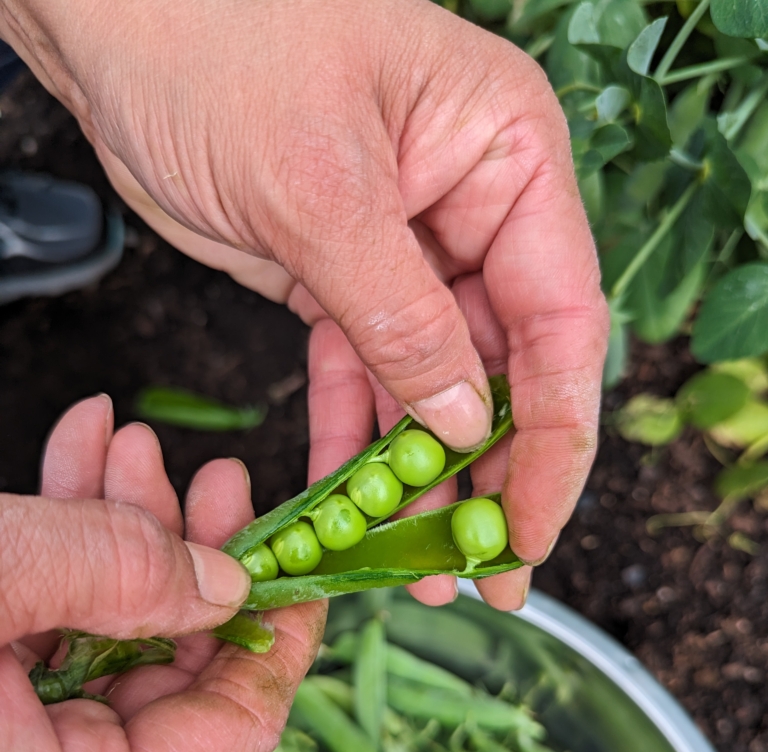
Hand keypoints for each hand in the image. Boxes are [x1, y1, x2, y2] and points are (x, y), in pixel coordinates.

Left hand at [0, 0, 606, 608]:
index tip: (534, 529)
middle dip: (492, 475)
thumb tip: (461, 422)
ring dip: (424, 477)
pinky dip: (356, 440)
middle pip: (505, 367)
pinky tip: (350, 505)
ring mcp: (407, 247)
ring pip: (434, 385)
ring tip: (416, 562)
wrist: (107, 13)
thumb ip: (400, 315)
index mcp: (507, 157)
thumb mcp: (317, 187)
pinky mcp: (339, 277)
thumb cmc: (214, 38)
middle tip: (482, 573)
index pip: (560, 322)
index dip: (554, 440)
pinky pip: (363, 374)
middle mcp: (471, 207)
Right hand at [0, 396, 324, 751]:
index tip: (298, 545)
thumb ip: (109, 568)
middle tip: (199, 474)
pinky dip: (48, 572)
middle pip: (166, 678)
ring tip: (122, 450)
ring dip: (109, 545)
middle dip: (181, 556)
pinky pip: (30, 656)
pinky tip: (65, 480)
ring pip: (95, 653)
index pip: (236, 725)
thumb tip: (222, 572)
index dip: (277, 626)